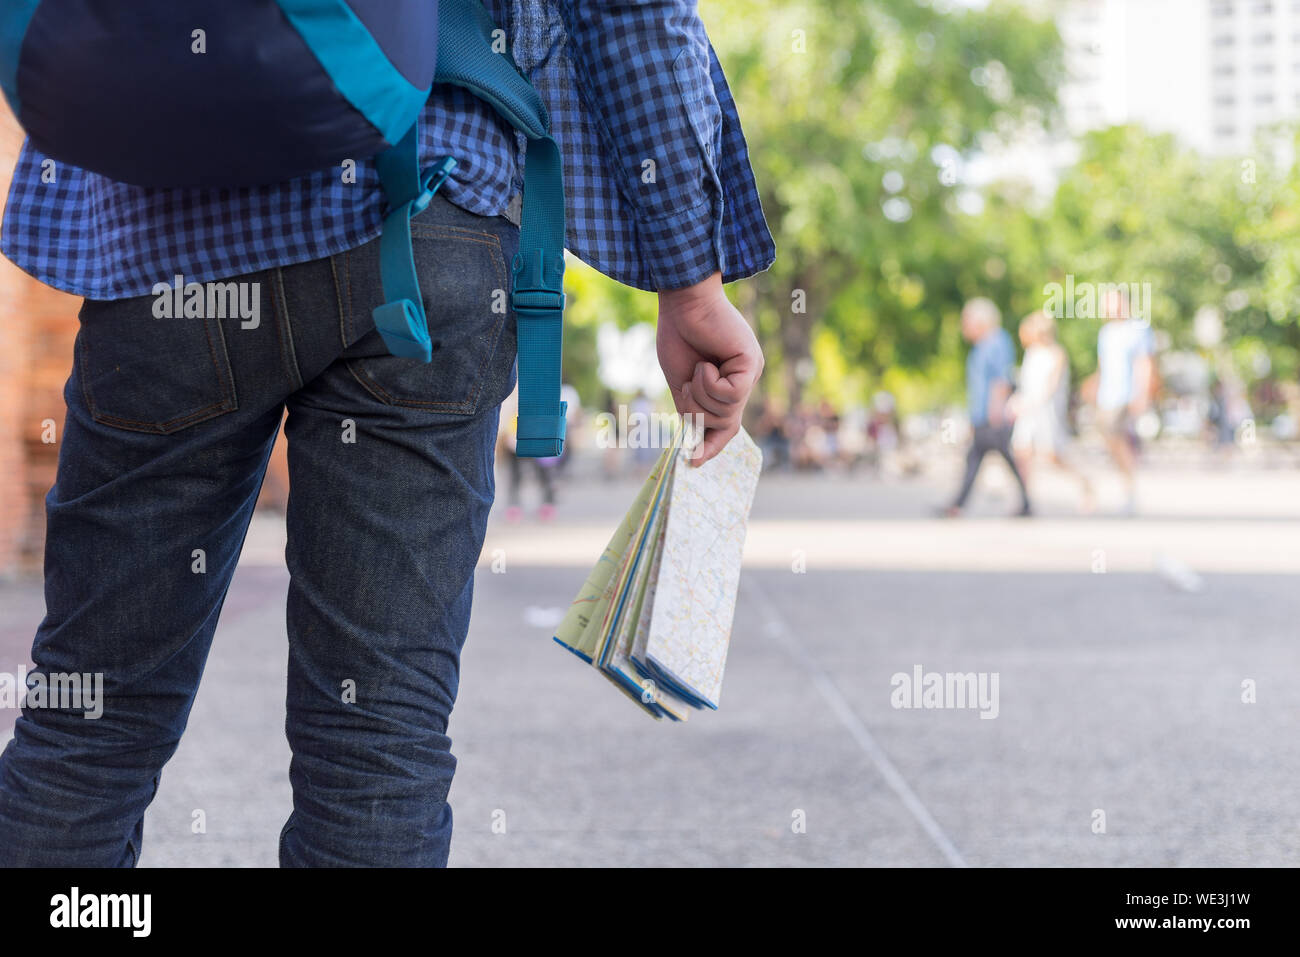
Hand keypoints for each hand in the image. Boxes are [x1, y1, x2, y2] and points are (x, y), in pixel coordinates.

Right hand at [657, 272, 763, 464]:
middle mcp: (745, 380)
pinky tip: (706, 363)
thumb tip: (693, 452)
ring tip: (697, 369)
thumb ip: (691, 414)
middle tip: (689, 383)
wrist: (682, 302)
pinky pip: (730, 395)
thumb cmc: (679, 336)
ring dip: (701, 395)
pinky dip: (710, 383)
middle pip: (724, 423)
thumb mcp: (683, 386)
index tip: (693, 462)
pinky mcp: (751, 364)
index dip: (712, 446)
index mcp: (729, 385)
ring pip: (726, 412)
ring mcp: (750, 372)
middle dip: (698, 411)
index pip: (727, 426)